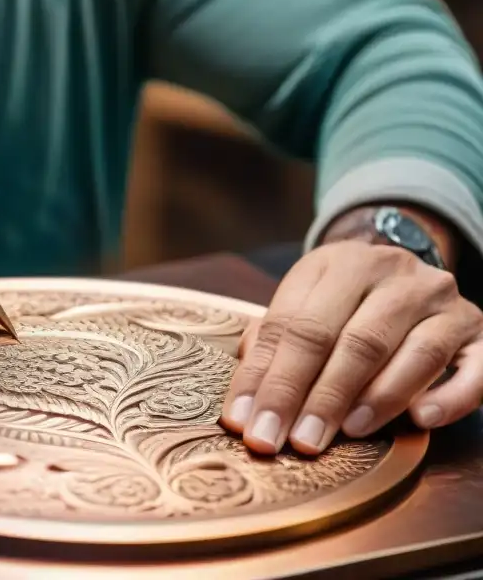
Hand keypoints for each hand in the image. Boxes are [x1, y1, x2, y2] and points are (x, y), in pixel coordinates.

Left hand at [219, 240, 482, 454]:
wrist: (405, 274)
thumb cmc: (339, 305)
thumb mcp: (301, 305)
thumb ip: (272, 345)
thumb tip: (244, 404)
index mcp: (339, 263)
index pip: (298, 326)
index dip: (271, 380)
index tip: (249, 425)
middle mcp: (395, 273)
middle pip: (352, 341)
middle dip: (318, 397)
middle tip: (295, 441)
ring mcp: (441, 301)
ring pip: (413, 352)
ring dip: (377, 398)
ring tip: (345, 432)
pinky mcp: (479, 332)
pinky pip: (473, 368)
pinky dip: (447, 396)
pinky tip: (420, 419)